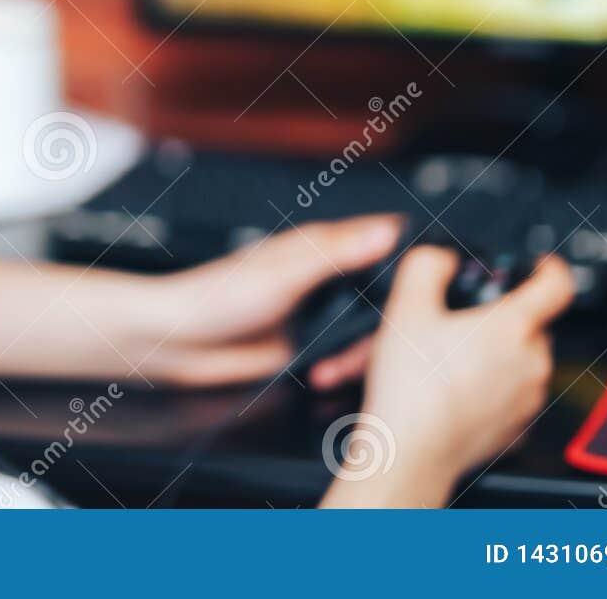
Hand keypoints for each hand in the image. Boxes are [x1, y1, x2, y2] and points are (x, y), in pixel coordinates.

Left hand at [142, 215, 401, 389]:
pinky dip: (345, 366)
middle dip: (390, 317)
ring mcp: (319, 312)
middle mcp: (325, 277)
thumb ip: (337, 254)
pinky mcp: (311, 345)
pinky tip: (327, 374)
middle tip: (388, 338)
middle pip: (384, 290)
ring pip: (369, 327)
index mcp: (320, 247)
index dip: (409, 256)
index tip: (426, 278)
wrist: (180, 344)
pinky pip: (346, 356)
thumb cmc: (216, 295)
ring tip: (339, 363)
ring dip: (363, 349)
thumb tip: (386, 232)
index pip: (382, 239)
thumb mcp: (285, 273)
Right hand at [324, 250, 574, 507]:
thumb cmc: (412, 390)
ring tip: (452, 358)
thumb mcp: (406, 306)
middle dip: (504, 316)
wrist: (409, 453)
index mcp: (513, 328)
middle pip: (534, 323)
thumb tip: (442, 257)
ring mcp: (527, 400)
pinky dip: (492, 387)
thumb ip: (428, 265)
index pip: (559, 283)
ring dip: (498, 353)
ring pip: (523, 360)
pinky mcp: (517, 429)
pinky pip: (513, 394)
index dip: (549, 265)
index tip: (537, 264)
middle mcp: (532, 364)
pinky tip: (456, 389)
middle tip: (463, 321)